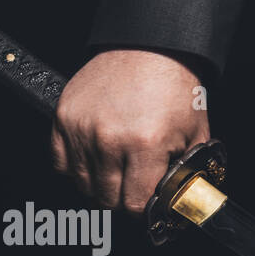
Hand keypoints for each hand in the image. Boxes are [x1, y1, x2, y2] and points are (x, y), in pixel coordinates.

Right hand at [51, 49, 209, 213]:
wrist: (150, 46)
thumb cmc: (174, 87)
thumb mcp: (194, 135)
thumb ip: (185, 172)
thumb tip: (178, 201)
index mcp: (145, 145)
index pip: (133, 203)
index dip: (142, 209)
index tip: (147, 204)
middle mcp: (109, 139)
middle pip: (106, 198)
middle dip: (122, 199)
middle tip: (134, 187)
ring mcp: (82, 127)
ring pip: (82, 184)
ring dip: (99, 186)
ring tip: (117, 173)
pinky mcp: (64, 116)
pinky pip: (60, 162)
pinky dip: (75, 169)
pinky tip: (94, 163)